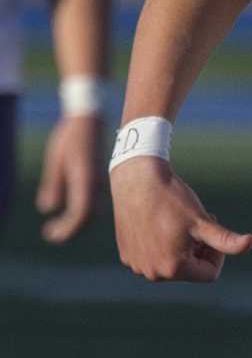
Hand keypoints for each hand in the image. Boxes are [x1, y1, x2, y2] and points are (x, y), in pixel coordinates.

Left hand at [34, 114, 103, 242]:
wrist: (90, 122)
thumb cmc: (70, 138)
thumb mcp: (55, 160)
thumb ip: (52, 184)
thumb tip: (47, 208)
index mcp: (86, 182)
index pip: (80, 214)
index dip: (67, 228)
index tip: (51, 236)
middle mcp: (95, 187)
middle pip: (86, 217)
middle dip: (68, 229)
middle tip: (49, 235)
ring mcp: (98, 185)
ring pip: (89, 212)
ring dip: (73, 223)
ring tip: (54, 228)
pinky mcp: (96, 182)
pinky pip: (90, 204)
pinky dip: (78, 214)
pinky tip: (66, 213)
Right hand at [110, 158, 251, 283]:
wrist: (136, 179)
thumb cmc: (172, 199)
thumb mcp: (203, 222)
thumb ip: (226, 240)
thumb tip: (251, 243)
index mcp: (173, 269)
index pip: (209, 274)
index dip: (216, 253)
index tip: (211, 231)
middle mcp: (152, 273)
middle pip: (190, 270)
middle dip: (197, 251)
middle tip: (193, 226)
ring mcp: (137, 265)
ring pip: (172, 264)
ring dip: (180, 249)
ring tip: (176, 225)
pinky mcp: (126, 255)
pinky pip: (153, 257)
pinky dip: (161, 246)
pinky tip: (157, 224)